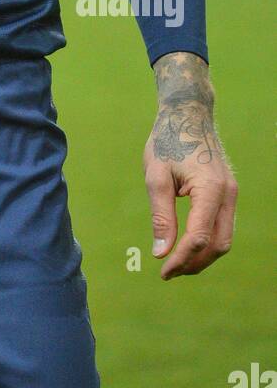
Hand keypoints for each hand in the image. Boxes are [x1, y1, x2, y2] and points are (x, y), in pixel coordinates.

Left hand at [144, 53, 236, 279]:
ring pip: (224, 239)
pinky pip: (222, 226)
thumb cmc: (167, 141)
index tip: (162, 271)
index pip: (199, 237)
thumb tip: (161, 253)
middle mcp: (228, 194)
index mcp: (210, 189)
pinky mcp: (228, 193)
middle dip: (194, 263)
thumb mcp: (156, 176)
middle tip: (168, 272)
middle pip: (218, 245)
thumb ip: (161, 216)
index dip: (181, 259)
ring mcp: (231, 194)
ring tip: (176, 264)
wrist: (187, 114)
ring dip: (202, 256)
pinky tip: (187, 246)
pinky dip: (207, 242)